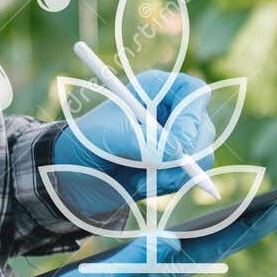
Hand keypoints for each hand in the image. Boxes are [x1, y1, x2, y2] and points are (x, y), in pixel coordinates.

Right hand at [31, 205, 276, 276]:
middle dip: (245, 227)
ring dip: (223, 231)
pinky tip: (193, 236)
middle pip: (211, 247)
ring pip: (193, 251)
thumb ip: (133, 261)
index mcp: (153, 276)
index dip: (244, 227)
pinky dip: (191, 239)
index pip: (209, 245)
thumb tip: (173, 238)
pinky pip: (171, 253)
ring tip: (252, 216)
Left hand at [52, 69, 213, 219]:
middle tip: (158, 167)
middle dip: (185, 153)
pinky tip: (139, 183)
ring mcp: (175, 141)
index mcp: (156, 90)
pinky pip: (188, 178)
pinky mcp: (174, 167)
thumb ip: (142, 142)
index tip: (178, 144)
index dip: (191, 117)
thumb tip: (177, 153)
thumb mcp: (107, 138)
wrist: (72, 176)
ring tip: (137, 175)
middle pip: (204, 128)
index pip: (193, 93)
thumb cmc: (85, 144)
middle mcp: (171, 112)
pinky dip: (166, 185)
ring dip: (171, 173)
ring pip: (200, 157)